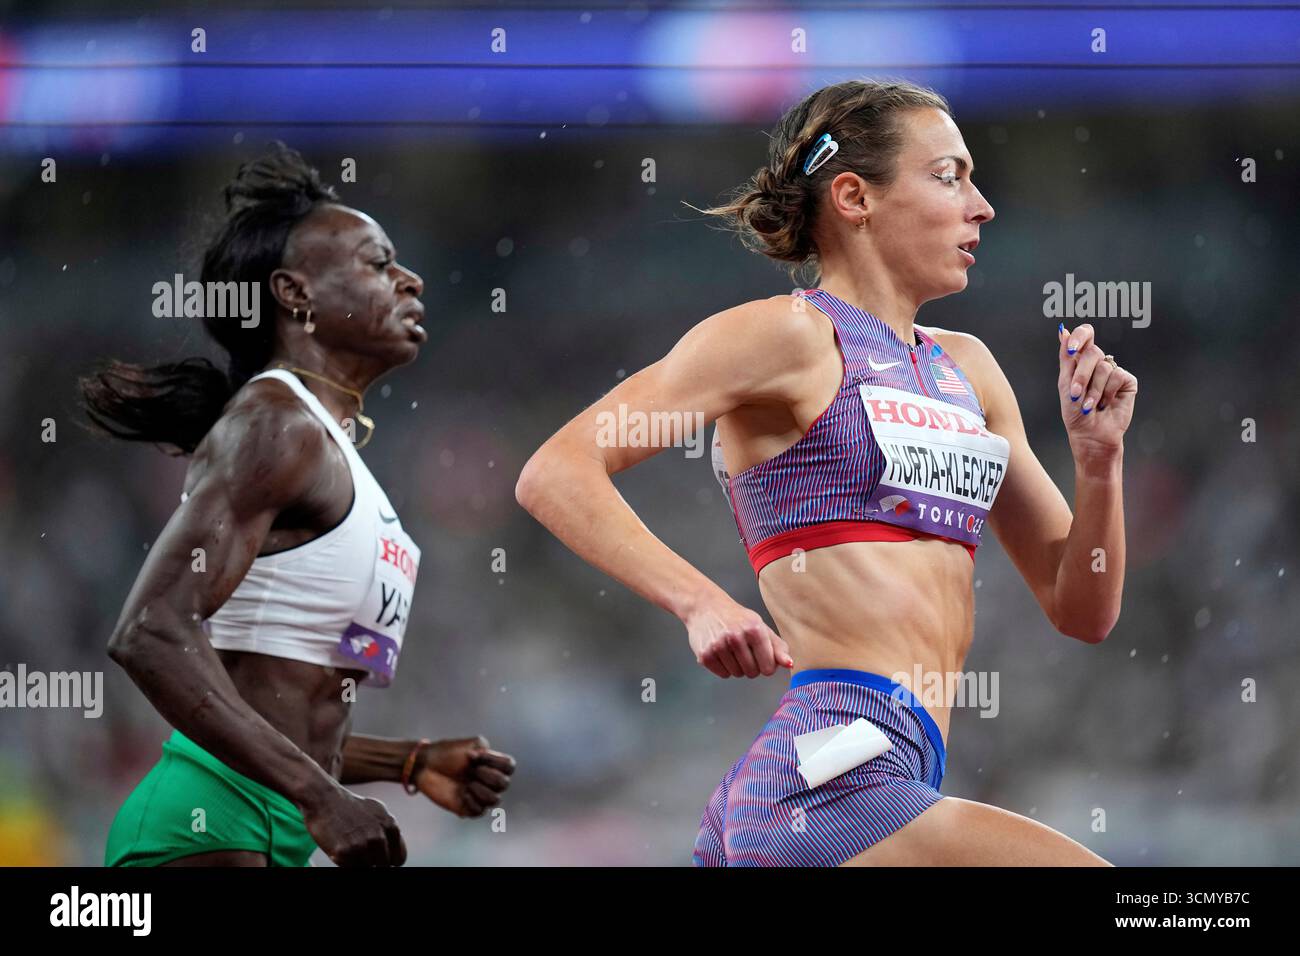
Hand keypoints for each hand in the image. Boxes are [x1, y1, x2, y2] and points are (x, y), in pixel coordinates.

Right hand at [299, 782, 405, 866]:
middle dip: (373, 861)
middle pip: (383, 866)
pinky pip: (350, 867)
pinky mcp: (344, 853)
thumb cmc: (350, 807)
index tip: (378, 856)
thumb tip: (398, 856)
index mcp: (390, 826)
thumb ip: (390, 830)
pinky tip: (341, 848)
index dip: (388, 860)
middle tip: (361, 849)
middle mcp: (378, 837)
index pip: (398, 859)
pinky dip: (346, 862)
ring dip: (359, 861)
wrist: (324, 799)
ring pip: (367, 868)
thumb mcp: (377, 811)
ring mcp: (361, 846)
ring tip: (350, 845)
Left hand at [412, 736, 515, 817]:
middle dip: (488, 776)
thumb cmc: (446, 752)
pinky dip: (472, 802)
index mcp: (491, 764)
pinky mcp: (467, 808)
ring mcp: (478, 795)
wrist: (425, 765)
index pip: (509, 767)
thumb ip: (486, 749)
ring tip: (467, 785)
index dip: (497, 762)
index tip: (475, 756)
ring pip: (495, 800)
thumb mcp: (470, 744)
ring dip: (481, 791)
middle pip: (504, 784)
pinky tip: (462, 795)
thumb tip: (488, 764)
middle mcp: (487, 780)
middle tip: (471, 771)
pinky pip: (480, 811)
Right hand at [685, 593, 793, 678]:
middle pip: (753, 673)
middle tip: (744, 650)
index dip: (766, 665)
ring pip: (737, 674)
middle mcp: (736, 637)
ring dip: (737, 666)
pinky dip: (724, 668)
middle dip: (751, 666)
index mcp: (754, 629)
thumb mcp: (760, 627)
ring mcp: (718, 646)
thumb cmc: (737, 618)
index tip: (761, 656)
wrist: (706, 607)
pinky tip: (721, 653)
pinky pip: (723, 674)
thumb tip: (789, 664)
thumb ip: (777, 647)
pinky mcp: (705, 654)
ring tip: (731, 650)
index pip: (768, 667)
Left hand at [1057, 322, 1137, 459]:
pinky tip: (1104, 404)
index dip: (1080, 336)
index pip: (1086, 334)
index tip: (1071, 349)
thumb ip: (1066, 358)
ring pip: (1103, 367)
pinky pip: (1117, 376)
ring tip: (1090, 406)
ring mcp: (1114, 371)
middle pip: (1093, 352)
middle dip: (1081, 375)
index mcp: (1082, 360)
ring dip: (1093, 390)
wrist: (1090, 434)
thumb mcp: (1065, 384)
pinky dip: (1107, 392)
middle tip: (1075, 394)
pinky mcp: (1127, 381)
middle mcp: (1099, 363)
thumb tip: (1064, 331)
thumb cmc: (1075, 412)